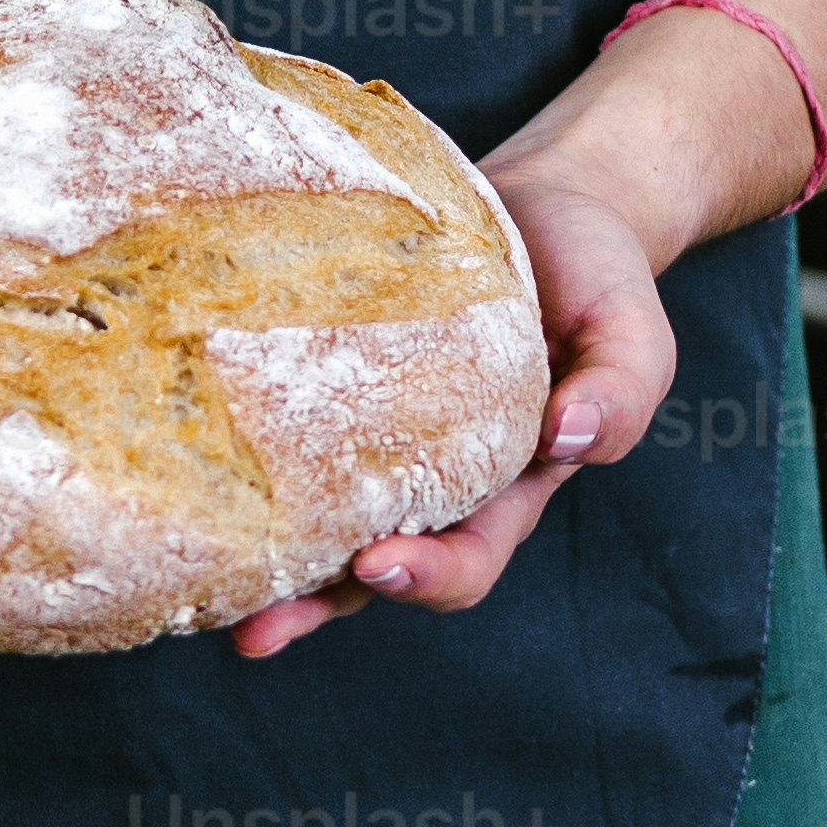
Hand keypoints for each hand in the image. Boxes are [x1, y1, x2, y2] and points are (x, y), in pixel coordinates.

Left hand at [227, 166, 677, 659]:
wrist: (555, 201)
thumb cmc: (599, 275)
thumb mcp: (634, 334)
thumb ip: (620, 394)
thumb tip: (569, 439)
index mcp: (509, 485)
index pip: (466, 556)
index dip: (426, 576)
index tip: (381, 565)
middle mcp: (438, 475)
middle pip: (372, 564)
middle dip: (316, 602)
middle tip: (258, 624)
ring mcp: (382, 427)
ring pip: (318, 513)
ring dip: (267, 558)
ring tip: (206, 586)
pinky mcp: (339, 371)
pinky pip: (294, 424)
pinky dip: (251, 452)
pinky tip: (193, 455)